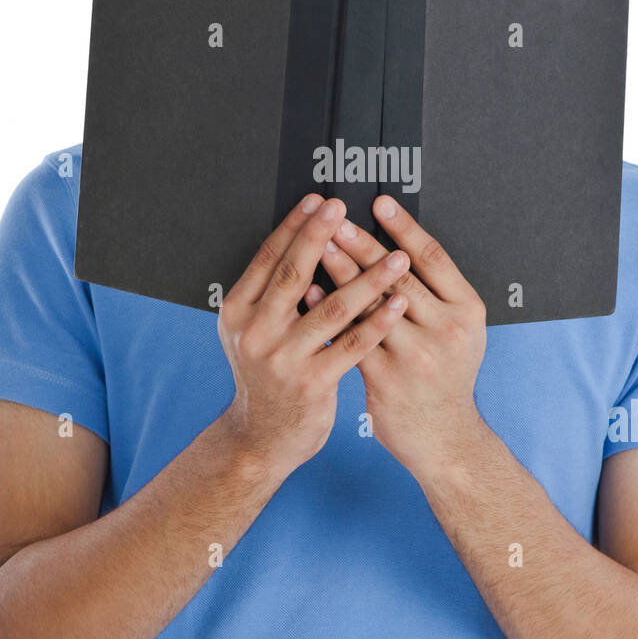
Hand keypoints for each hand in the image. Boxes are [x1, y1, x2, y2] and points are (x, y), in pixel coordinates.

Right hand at [216, 193, 409, 476]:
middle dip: (321, 236)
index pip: (269, 258)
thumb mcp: (254, 331)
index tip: (319, 200)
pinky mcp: (311, 384)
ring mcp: (282, 360)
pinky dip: (378, 322)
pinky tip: (400, 303)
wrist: (261, 439)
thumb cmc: (267, 375)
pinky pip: (351, 346)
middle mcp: (254, 332)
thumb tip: (305, 238)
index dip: (295, 226)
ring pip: (330, 309)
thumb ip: (271, 294)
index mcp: (238, 311)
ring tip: (397, 257)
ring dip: (367, 279)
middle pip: (293, 274)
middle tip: (345, 208)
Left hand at [305, 195, 487, 476]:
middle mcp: (446, 330)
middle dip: (361, 242)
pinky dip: (329, 310)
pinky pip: (350, 336)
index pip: (433, 257)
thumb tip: (395, 246)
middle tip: (334, 216)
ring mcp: (417, 355)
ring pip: (370, 303)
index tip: (379, 202)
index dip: (405, 227)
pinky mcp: (387, 379)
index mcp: (467, 310)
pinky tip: (310, 290)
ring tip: (317, 242)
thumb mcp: (458, 331)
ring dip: (340, 270)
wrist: (445, 438)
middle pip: (397, 274)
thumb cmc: (445, 376)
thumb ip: (434, 294)